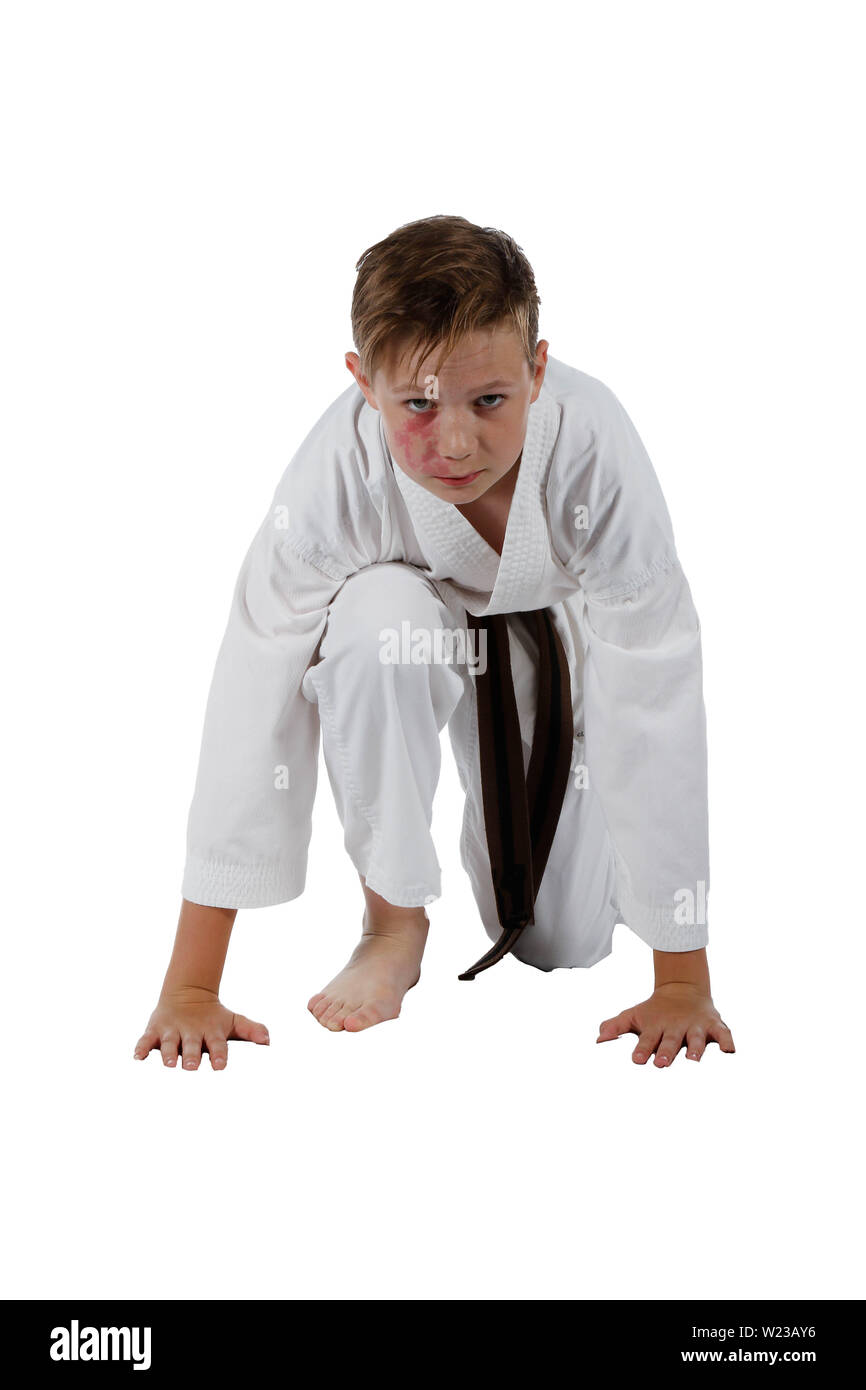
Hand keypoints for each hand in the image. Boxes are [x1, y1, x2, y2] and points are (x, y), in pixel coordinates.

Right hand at [133, 985, 269, 1070]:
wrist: (187, 995)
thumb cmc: (213, 1017)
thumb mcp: (233, 1021)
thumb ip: (252, 1030)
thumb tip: (268, 1041)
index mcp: (211, 1032)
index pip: (217, 1044)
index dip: (219, 1054)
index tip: (220, 1066)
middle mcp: (191, 1032)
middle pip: (191, 1045)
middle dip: (191, 1056)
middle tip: (191, 1066)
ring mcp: (172, 1031)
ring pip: (169, 1043)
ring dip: (168, 1053)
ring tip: (168, 1064)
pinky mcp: (155, 1030)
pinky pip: (146, 1039)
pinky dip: (141, 1047)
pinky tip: (138, 1057)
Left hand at [596, 982, 735, 1065]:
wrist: (682, 989)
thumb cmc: (655, 1012)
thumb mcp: (634, 1016)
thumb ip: (615, 1026)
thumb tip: (597, 1039)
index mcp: (656, 1026)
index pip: (648, 1039)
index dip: (643, 1049)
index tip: (637, 1059)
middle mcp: (676, 1027)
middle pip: (671, 1040)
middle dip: (667, 1052)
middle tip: (661, 1063)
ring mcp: (695, 1025)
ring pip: (696, 1038)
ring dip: (695, 1048)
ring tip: (694, 1059)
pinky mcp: (713, 1024)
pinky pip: (723, 1033)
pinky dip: (727, 1040)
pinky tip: (729, 1050)